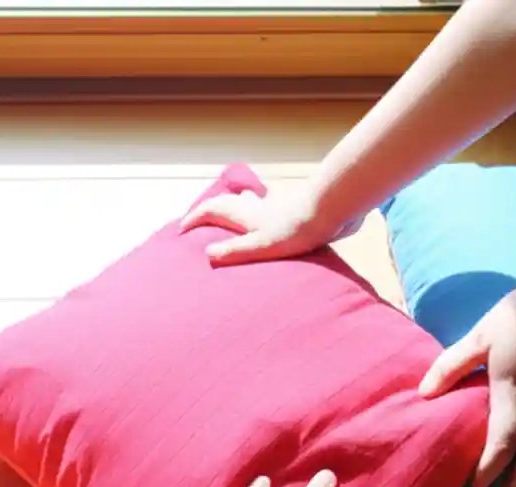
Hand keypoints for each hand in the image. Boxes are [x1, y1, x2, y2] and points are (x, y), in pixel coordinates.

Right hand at [180, 187, 361, 265]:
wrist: (335, 208)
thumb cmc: (297, 228)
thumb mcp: (261, 245)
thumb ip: (235, 251)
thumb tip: (207, 255)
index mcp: (246, 213)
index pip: (212, 210)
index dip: (195, 217)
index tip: (181, 229)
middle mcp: (259, 205)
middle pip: (231, 202)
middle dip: (216, 210)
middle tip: (207, 220)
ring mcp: (279, 204)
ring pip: (254, 203)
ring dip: (243, 208)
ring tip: (239, 219)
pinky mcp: (298, 207)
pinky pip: (275, 210)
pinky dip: (268, 213)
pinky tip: (277, 221)